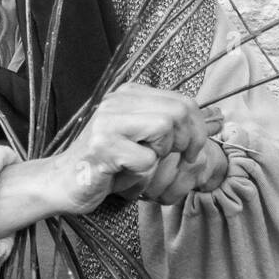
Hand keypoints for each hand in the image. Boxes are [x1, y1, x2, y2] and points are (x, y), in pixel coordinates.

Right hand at [51, 83, 224, 214]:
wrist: (61, 184)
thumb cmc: (105, 167)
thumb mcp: (141, 142)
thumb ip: (170, 129)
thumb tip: (218, 119)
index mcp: (130, 95)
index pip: (183, 101)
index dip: (198, 129)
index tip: (192, 152)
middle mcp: (119, 101)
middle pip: (178, 111)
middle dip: (187, 141)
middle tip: (178, 161)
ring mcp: (108, 122)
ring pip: (164, 130)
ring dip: (161, 158)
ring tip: (142, 167)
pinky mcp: (102, 147)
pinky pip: (146, 161)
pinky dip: (142, 177)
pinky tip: (123, 179)